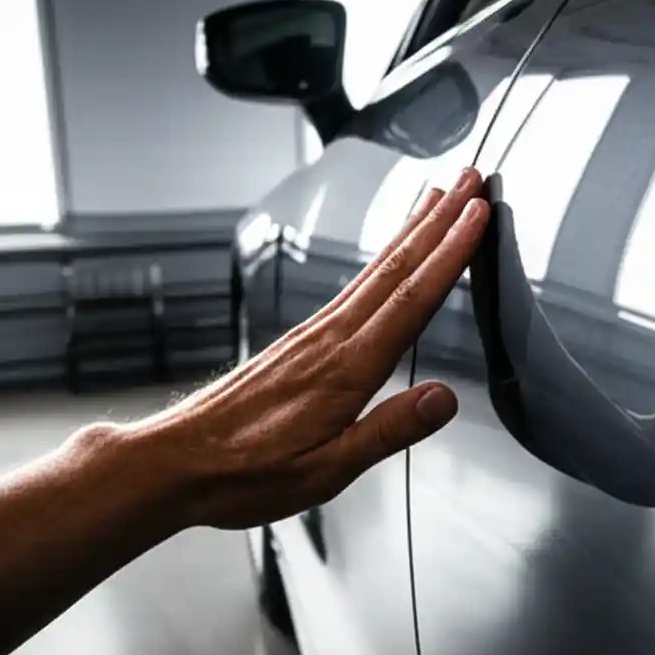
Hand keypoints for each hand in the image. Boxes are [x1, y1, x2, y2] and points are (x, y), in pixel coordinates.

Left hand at [84, 168, 489, 530]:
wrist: (177, 462)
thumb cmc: (246, 474)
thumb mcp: (325, 471)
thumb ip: (388, 431)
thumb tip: (445, 399)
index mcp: (344, 370)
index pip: (410, 301)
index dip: (449, 255)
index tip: (478, 215)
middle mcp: (329, 340)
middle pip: (395, 267)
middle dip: (439, 221)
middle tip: (471, 181)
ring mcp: (312, 334)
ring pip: (374, 270)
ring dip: (413, 230)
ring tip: (439, 197)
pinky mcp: (299, 340)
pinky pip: (354, 285)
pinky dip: (382, 258)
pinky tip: (391, 254)